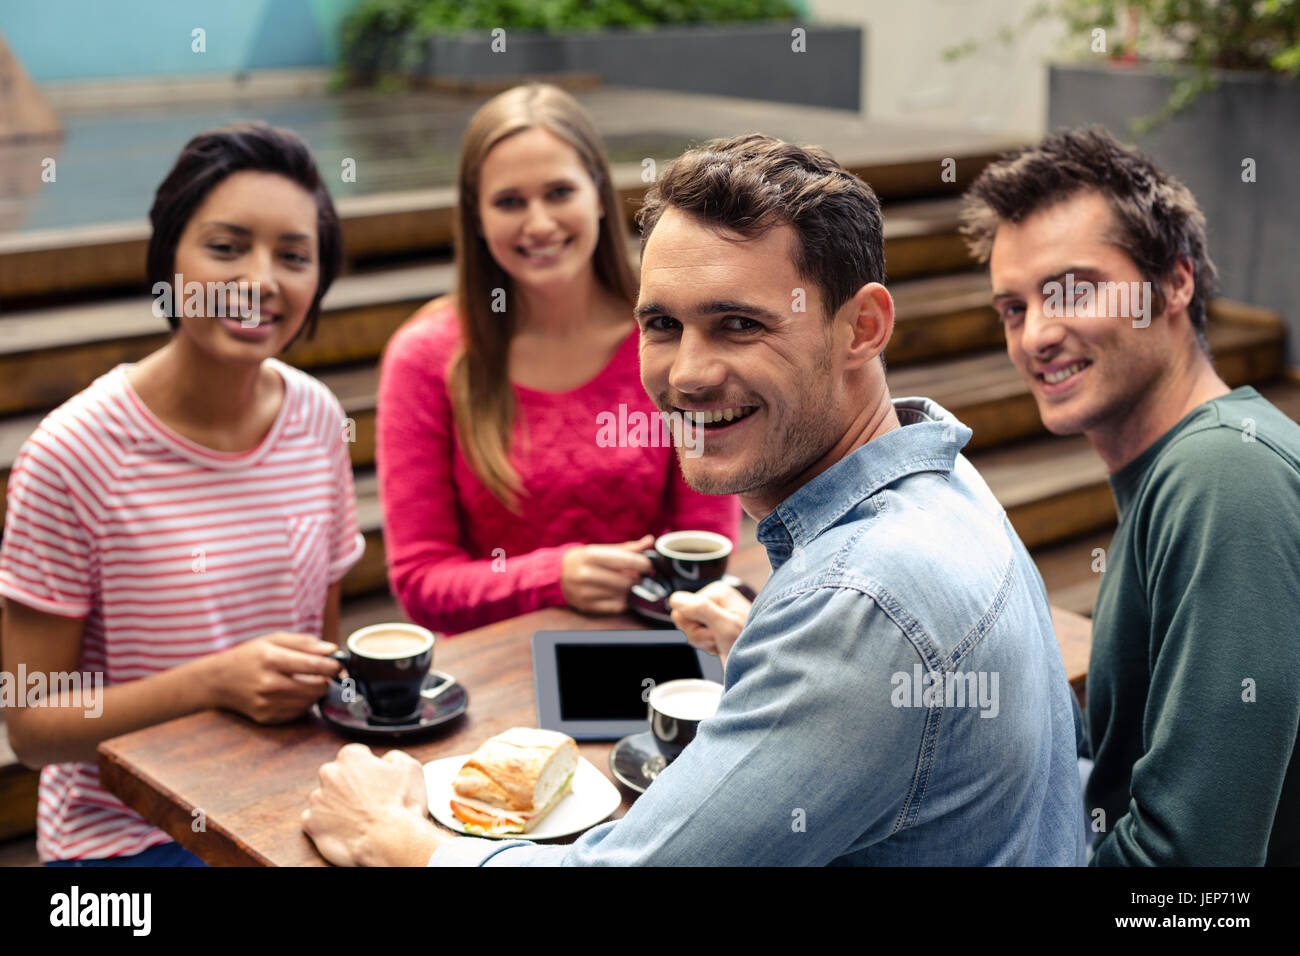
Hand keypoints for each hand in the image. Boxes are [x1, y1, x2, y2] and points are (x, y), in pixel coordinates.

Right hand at [204, 632, 341, 723]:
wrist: (219, 681)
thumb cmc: (250, 656)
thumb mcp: (274, 640)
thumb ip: (305, 643)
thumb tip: (332, 650)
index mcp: (271, 659)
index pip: (313, 665)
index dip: (332, 666)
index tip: (339, 664)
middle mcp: (269, 684)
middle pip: (315, 687)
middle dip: (326, 680)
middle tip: (325, 673)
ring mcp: (267, 704)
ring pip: (310, 702)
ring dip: (315, 692)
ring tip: (306, 681)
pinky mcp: (267, 717)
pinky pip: (298, 713)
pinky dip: (302, 703)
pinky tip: (294, 693)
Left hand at [303, 744, 441, 866]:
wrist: (390, 840)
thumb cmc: (401, 804)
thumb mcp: (411, 767)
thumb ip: (393, 756)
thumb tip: (386, 760)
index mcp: (350, 756)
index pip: (356, 756)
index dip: (368, 769)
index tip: (376, 782)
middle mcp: (329, 773)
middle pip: (337, 776)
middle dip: (349, 786)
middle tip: (369, 801)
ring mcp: (318, 799)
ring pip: (326, 798)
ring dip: (339, 805)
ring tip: (360, 817)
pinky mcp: (311, 823)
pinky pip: (317, 820)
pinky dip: (328, 824)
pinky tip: (347, 828)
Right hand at [561, 534, 654, 613]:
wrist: (557, 575)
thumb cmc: (583, 560)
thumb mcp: (600, 549)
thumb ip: (627, 547)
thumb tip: (650, 541)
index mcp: (590, 555)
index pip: (627, 560)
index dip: (644, 564)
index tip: (649, 565)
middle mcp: (585, 574)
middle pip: (627, 580)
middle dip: (638, 578)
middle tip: (639, 575)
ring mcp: (585, 592)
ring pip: (623, 594)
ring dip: (630, 590)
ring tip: (627, 583)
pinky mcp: (587, 606)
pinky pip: (616, 606)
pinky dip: (623, 601)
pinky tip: (619, 594)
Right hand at [669, 581, 751, 663]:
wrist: (762, 659)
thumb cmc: (749, 643)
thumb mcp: (724, 626)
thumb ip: (700, 608)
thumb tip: (675, 599)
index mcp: (716, 591)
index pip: (680, 608)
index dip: (692, 626)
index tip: (713, 632)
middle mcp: (715, 598)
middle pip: (683, 618)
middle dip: (698, 635)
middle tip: (717, 639)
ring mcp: (716, 611)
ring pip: (690, 629)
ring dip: (704, 642)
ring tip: (722, 643)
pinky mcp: (716, 624)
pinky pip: (698, 635)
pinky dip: (709, 645)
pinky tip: (722, 646)